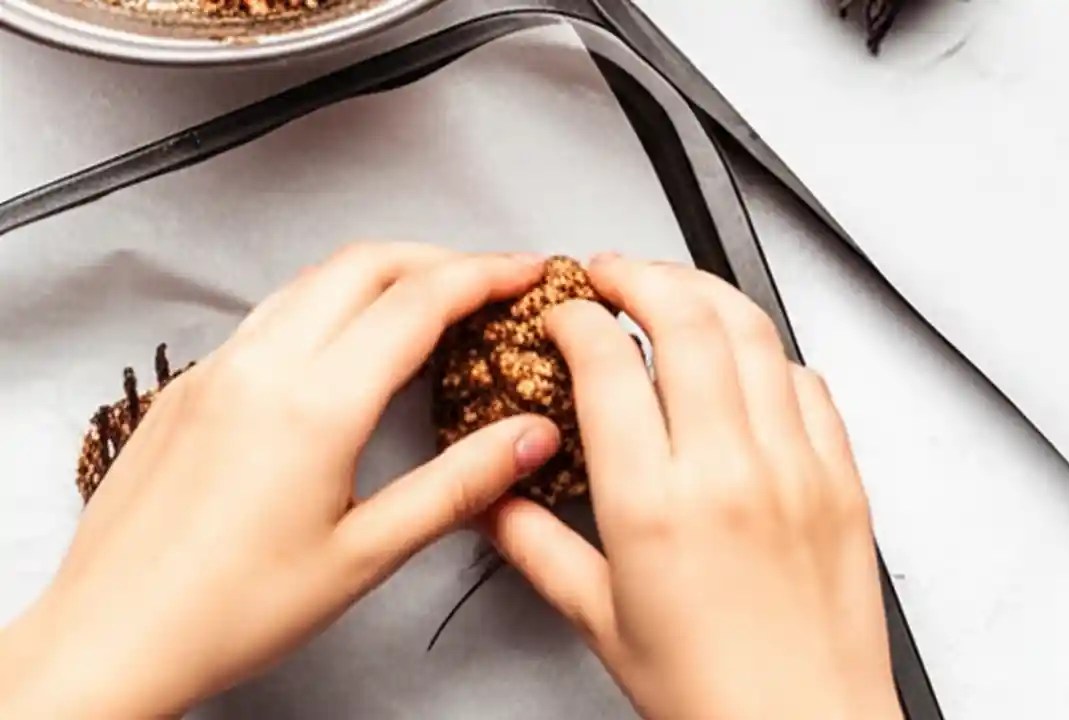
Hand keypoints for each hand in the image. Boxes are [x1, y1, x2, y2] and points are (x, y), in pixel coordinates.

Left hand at [0, 244, 559, 718]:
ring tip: (427, 306)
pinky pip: (271, 313)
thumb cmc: (230, 611)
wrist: (113, 636)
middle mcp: (261, 366)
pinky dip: (329, 304)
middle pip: (365, 264)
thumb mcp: (367, 554)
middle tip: (488, 282)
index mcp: (314, 404)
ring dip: (381, 274)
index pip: (418, 301)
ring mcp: (217, 368)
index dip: (485, 274)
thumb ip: (460, 485)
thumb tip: (532, 437)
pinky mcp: (189, 385)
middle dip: (438, 258)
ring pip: (314, 280)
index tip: (526, 271)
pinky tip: (347, 347)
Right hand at [482, 255, 901, 719]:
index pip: (609, 364)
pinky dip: (770, 352)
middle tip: (614, 272)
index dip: (578, 318)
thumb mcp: (602, 621)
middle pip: (686, 317)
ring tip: (677, 289)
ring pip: (753, 331)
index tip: (564, 314)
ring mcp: (794, 464)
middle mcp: (728, 470)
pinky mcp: (840, 475)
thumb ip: (538, 549)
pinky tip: (749, 360)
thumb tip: (501, 506)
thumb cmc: (715, 693)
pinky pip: (808, 382)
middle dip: (640, 273)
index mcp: (655, 505)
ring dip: (706, 291)